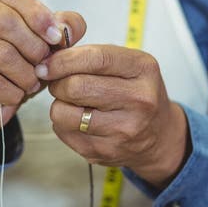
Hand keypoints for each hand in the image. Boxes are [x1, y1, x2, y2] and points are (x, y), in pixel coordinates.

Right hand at [0, 0, 85, 155]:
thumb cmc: (21, 61)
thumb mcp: (47, 41)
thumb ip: (65, 27)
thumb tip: (66, 26)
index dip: (38, 16)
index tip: (56, 38)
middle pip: (2, 20)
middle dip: (32, 46)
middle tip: (44, 64)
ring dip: (25, 73)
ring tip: (33, 83)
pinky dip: (11, 92)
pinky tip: (16, 95)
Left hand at [36, 44, 190, 187]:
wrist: (160, 135)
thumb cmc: (137, 92)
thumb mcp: (128, 63)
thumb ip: (93, 55)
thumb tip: (50, 57)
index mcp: (143, 69)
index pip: (95, 58)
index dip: (63, 60)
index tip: (47, 63)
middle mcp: (138, 100)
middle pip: (76, 87)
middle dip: (58, 82)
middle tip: (60, 82)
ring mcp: (123, 130)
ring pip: (64, 113)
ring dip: (59, 104)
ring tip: (72, 102)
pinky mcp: (106, 151)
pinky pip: (64, 132)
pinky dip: (63, 123)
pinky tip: (80, 120)